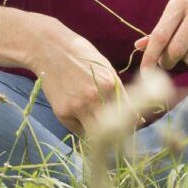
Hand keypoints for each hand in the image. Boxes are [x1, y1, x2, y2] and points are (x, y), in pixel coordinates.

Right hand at [29, 21, 124, 136]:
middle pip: (114, 131)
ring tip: (98, 130)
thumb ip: (120, 93)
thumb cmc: (82, 56)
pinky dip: (82, 128)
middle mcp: (96, 98)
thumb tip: (137, 120)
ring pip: (96, 136)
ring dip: (99, 137)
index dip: (130, 126)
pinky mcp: (62, 112)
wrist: (50, 49)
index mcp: (111, 85)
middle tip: (117, 138)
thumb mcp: (106, 69)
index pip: (128, 116)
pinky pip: (77, 130)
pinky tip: (80, 117)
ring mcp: (78, 106)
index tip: (128, 130)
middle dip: (118, 137)